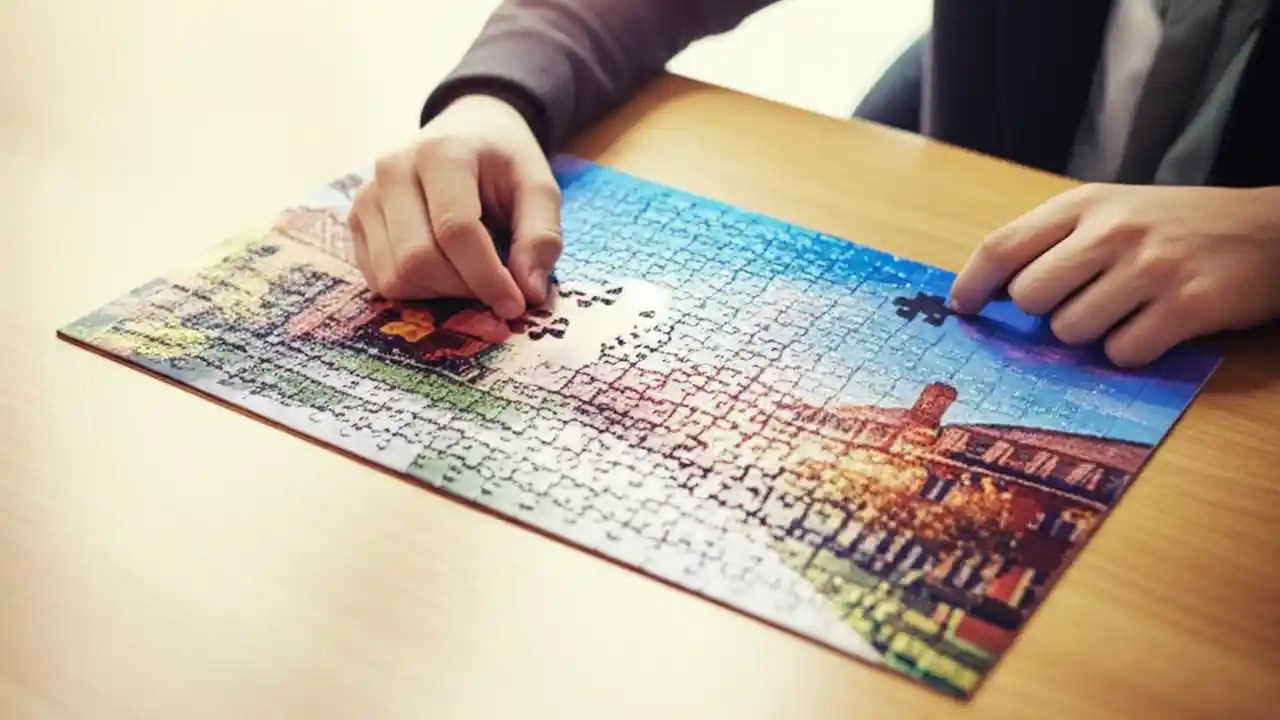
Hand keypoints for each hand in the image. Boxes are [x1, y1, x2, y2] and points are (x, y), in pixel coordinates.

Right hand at [348, 94, 562, 318]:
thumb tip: (528, 292)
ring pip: (395, 277)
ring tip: (470, 274)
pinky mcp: (356, 221)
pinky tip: (444, 270)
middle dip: (463, 289)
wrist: (466, 130)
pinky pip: (379, 279)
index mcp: (439, 153)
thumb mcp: (539, 188)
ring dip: (440, 294)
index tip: (516, 305)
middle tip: (495, 288)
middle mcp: (391, 171)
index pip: (455, 231)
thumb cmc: (503, 161)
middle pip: (418, 260)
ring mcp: (366, 196)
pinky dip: (416, 290)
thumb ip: (541, 236)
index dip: (487, 277)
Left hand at [949, 184, 1279, 366]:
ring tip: (1126, 310)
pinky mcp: (1186, 306)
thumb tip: (995, 294)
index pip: (1002, 246)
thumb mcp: (1113, 210)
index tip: (962, 308)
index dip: (972, 283)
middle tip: (1080, 303)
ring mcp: (1150, 268)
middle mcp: (1113, 230)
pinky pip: (1121, 354)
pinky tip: (1156, 327)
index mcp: (1085, 204)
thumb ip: (1056, 243)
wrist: (1273, 229)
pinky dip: (1131, 352)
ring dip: (1091, 334)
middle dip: (1044, 313)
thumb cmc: (1177, 225)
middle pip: (1029, 297)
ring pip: (1071, 331)